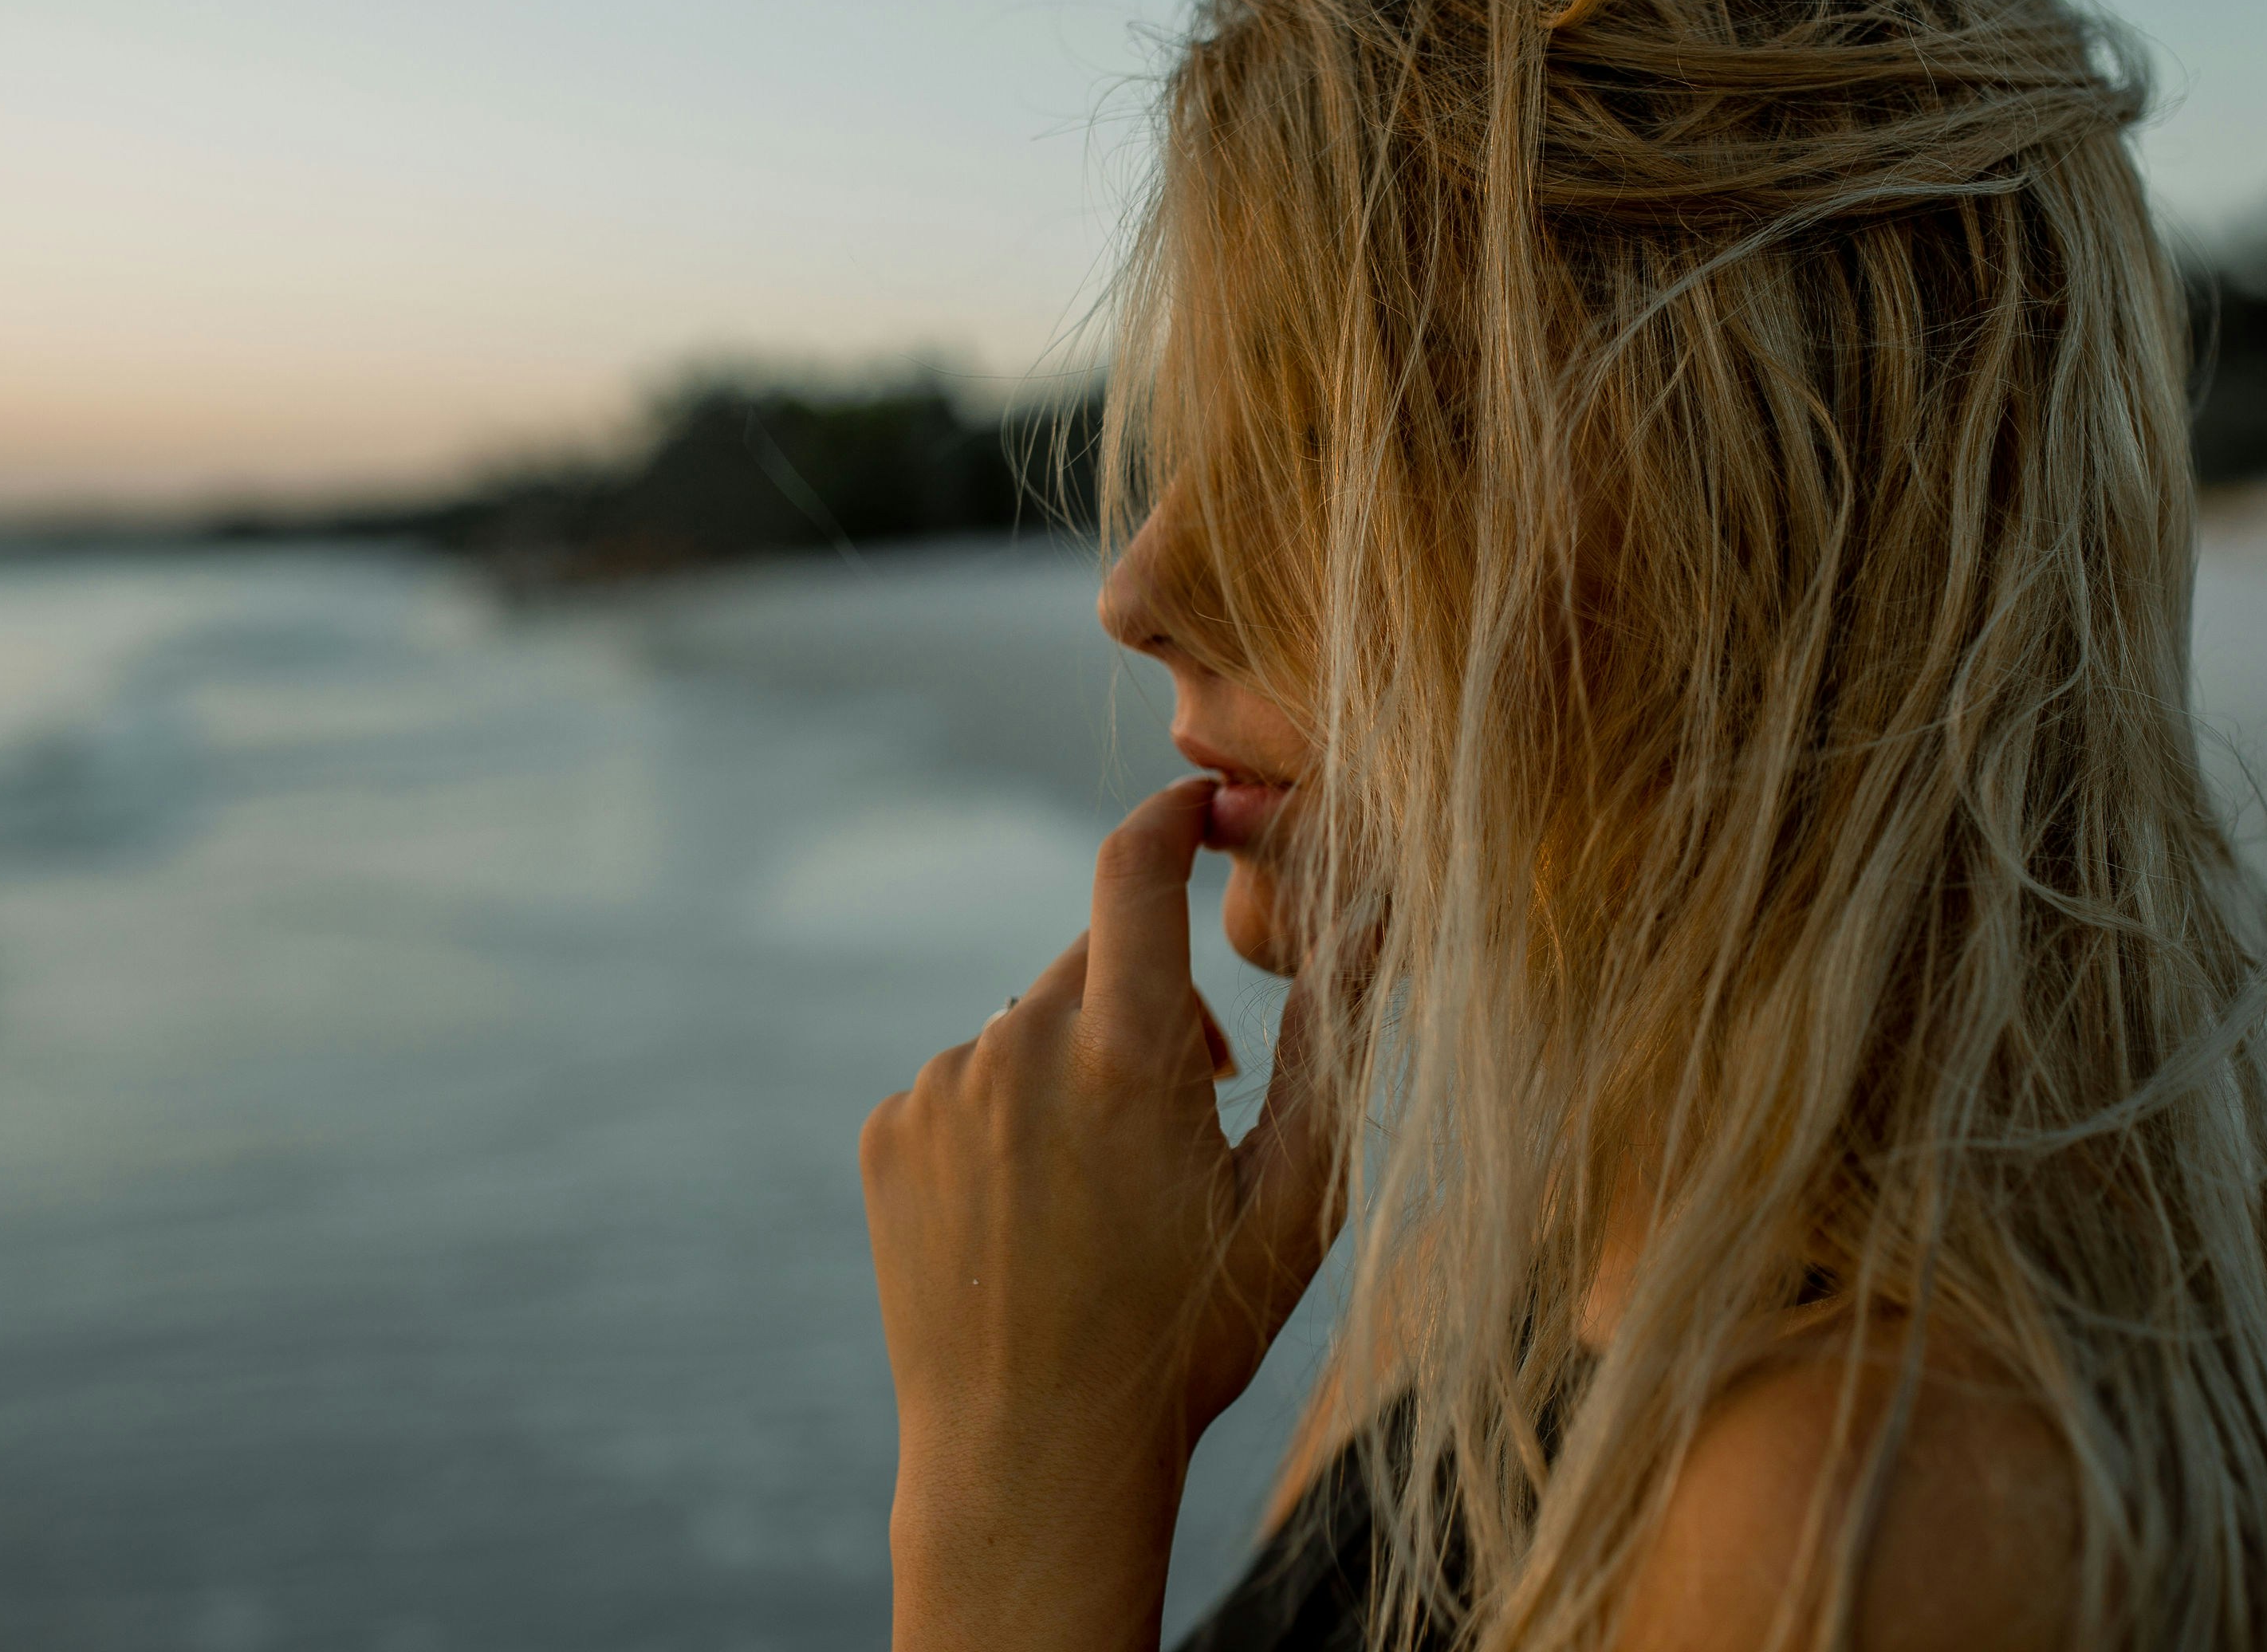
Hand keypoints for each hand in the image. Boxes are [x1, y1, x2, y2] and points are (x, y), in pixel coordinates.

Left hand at [859, 776, 1342, 1650]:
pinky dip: (1002, 1120)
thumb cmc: (1187, 1337)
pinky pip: (963, 1084)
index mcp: (1127, 1056)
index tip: (1199, 807)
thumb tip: (1378, 921)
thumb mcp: (1290, 1203)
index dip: (1170, 815)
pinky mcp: (887, 1133)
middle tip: (1185, 1118)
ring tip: (1098, 1195)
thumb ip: (1331, 1046)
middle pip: (1093, 963)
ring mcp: (941, 1091)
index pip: (1136, 868)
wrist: (1032, 1458)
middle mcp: (1018, 1048)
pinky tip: (1029, 1215)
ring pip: (1026, 1028)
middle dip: (1144, 1009)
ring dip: (1069, 1071)